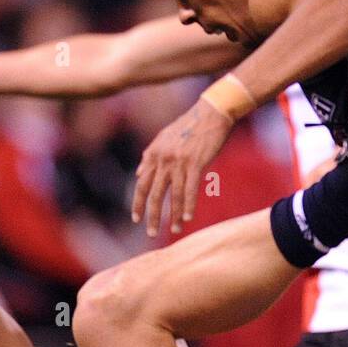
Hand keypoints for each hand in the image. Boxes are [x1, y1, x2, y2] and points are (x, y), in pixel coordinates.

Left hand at [132, 97, 232, 236]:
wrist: (210, 113)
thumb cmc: (188, 126)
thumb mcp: (163, 138)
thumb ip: (149, 156)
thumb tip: (138, 174)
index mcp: (153, 154)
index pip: (142, 184)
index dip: (138, 203)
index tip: (136, 219)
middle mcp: (163, 159)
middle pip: (155, 194)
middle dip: (152, 216)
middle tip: (151, 233)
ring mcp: (179, 162)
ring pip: (174, 196)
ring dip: (174, 215)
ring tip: (175, 230)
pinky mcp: (195, 164)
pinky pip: (191, 190)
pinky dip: (189, 205)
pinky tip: (189, 218)